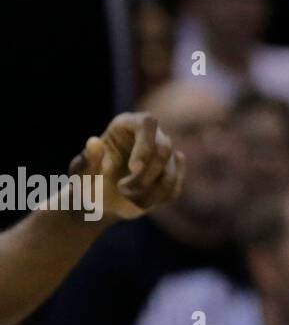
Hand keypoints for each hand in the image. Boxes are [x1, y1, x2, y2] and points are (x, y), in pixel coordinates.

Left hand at [69, 112, 185, 221]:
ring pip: (170, 172)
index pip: (148, 123)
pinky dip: (155, 200)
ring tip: (127, 198)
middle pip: (164, 148)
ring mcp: (165, 155)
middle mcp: (152, 135)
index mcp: (127, 125)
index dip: (145, 144)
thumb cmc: (87, 182)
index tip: (134, 168)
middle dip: (145, 176)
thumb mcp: (80, 173)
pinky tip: (139, 201)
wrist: (97, 202)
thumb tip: (94, 142)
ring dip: (148, 192)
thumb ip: (87, 160)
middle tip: (123, 189)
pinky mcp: (172, 174)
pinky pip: (173, 189)